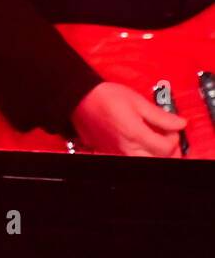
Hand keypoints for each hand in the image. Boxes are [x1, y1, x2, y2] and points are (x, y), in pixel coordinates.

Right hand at [70, 82, 186, 156]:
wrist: (78, 98)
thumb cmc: (104, 96)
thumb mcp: (137, 101)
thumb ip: (160, 115)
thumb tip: (179, 123)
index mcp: (135, 134)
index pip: (167, 148)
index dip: (174, 138)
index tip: (172, 127)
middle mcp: (126, 148)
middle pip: (159, 159)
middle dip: (168, 150)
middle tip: (168, 137)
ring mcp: (117, 152)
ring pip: (145, 161)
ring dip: (154, 153)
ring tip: (154, 140)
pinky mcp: (109, 153)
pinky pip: (130, 159)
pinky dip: (140, 153)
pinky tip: (138, 142)